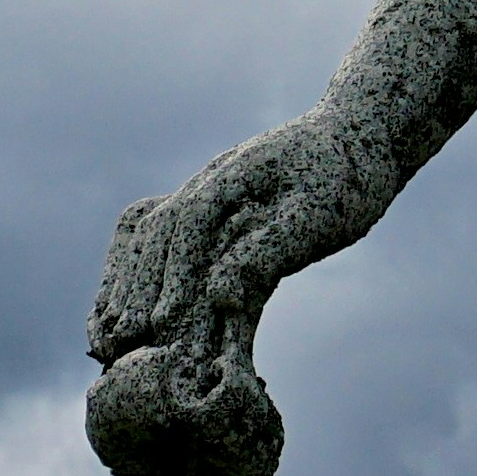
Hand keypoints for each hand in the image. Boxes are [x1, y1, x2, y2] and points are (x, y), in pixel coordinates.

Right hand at [90, 103, 394, 378]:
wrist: (362, 134)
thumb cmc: (351, 178)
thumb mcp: (320, 219)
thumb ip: (269, 252)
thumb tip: (219, 294)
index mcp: (237, 173)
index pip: (187, 224)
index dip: (172, 275)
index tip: (163, 322)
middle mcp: (212, 176)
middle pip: (157, 226)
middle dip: (137, 284)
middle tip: (121, 341)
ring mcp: (208, 185)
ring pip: (152, 228)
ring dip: (131, 278)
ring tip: (115, 329)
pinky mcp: (214, 200)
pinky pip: (166, 232)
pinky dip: (144, 267)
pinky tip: (137, 303)